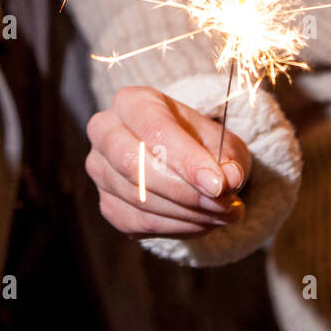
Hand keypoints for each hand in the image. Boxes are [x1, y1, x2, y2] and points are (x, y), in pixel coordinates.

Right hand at [86, 85, 250, 237]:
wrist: (182, 159)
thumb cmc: (199, 142)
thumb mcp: (222, 141)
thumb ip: (228, 157)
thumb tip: (230, 179)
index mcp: (133, 102)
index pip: (155, 130)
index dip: (187, 160)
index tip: (218, 185)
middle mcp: (106, 131)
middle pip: (134, 164)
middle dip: (184, 191)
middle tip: (223, 204)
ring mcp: (100, 169)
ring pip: (138, 199)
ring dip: (187, 214)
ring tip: (223, 214)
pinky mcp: (107, 204)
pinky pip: (139, 223)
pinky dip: (177, 228)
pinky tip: (203, 221)